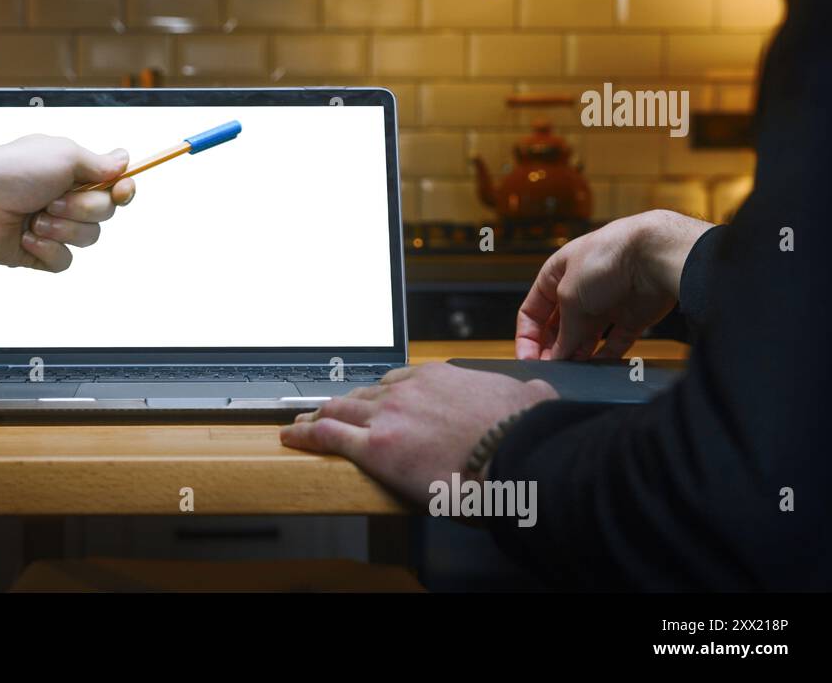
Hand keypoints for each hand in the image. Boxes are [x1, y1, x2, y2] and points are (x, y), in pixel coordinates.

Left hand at [0, 134, 135, 270]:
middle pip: (105, 212)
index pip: (112, 183)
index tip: (122, 192)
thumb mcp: (63, 154)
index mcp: (70, 170)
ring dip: (63, 229)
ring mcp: (51, 226)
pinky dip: (47, 250)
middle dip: (82, 208)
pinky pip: (64, 261)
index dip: (122, 190)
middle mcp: (63, 197)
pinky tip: (26, 238)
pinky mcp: (37, 252)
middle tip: (53, 200)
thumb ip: (99, 163)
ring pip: (88, 239)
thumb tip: (124, 161)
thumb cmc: (10, 172)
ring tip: (34, 219)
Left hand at [279, 363, 556, 503]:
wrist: (514, 453)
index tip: (377, 401)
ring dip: (320, 416)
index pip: (398, 382)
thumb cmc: (522, 433)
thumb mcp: (529, 398)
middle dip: (346, 403)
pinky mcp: (373, 447)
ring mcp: (387, 416)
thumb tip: (539, 392)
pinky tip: (292, 437)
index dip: (383, 394)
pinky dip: (307, 434)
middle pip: (364, 394)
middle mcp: (406, 390)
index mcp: (438, 377)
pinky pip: (329, 435)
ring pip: (341, 410)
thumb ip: (526, 392)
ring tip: (305, 423)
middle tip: (331, 411)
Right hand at [515, 210, 712, 360]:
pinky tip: (597, 369)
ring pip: (586, 337)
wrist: (654, 254)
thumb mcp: (570, 298)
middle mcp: (579, 290)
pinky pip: (615, 343)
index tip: (527, 361)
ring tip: (573, 372)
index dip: (527, 337)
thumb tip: (556, 359)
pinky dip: (606, 357)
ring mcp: (606, 303)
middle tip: (551, 371)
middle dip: (553, 348)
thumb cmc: (605, 261)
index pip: (532, 311)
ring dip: (578, 355)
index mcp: (556, 276)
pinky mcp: (631, 316)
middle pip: (558, 326)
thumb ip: (563, 333)